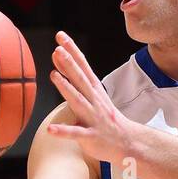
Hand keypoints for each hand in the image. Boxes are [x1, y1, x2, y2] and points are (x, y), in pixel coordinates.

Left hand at [45, 32, 134, 162]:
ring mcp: (93, 118)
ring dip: (66, 88)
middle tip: (58, 49)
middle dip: (69, 64)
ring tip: (53, 76)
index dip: (72, 50)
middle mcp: (94, 101)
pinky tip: (50, 129)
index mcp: (95, 90)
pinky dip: (63, 132)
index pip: (83, 65)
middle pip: (80, 79)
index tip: (60, 36)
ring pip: (78, 101)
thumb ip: (74, 81)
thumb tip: (57, 62)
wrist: (127, 142)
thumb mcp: (93, 96)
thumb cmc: (106, 119)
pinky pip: (76, 134)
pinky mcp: (91, 136)